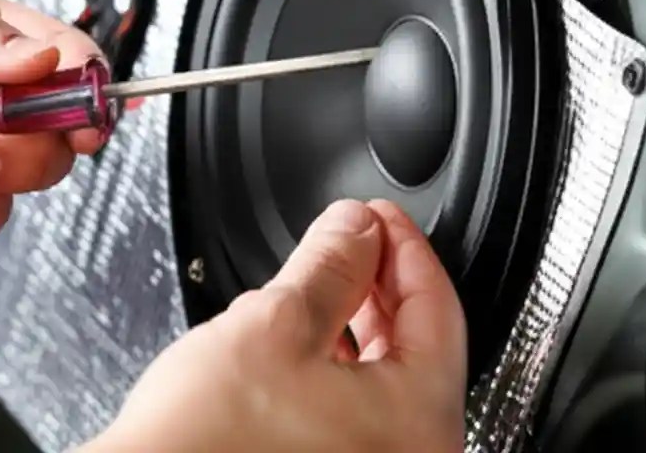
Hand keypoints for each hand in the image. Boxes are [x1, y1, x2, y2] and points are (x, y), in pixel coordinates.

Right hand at [88, 199, 467, 451]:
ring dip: (356, 320)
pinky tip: (303, 340)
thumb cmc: (208, 445)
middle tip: (350, 236)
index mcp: (420, 421)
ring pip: (384, 377)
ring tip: (320, 279)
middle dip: (378, 281)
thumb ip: (330, 264)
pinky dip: (337, 366)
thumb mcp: (276, 325)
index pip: (437, 307)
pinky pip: (357, 410)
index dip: (404, 246)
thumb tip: (356, 227)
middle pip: (416, 343)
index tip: (377, 215)